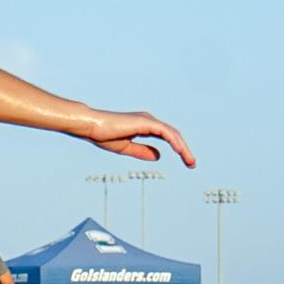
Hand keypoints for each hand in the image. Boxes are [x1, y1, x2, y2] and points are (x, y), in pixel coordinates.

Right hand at [82, 110, 196, 166]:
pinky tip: (180, 152)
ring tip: (190, 161)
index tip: (186, 161)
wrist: (91, 127)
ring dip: (182, 148)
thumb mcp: (126, 148)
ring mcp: (147, 120)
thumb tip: (159, 156)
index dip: (178, 148)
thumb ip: (142, 151)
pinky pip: (165, 132)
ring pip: (172, 133)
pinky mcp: (144, 122)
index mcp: (144, 126)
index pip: (167, 137)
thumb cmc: (104, 136)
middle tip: (192, 164)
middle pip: (173, 135)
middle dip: (184, 149)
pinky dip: (174, 141)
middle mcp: (148, 121)